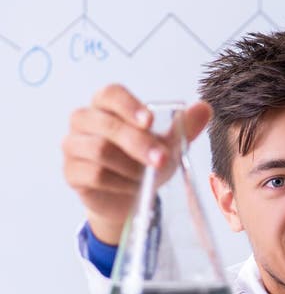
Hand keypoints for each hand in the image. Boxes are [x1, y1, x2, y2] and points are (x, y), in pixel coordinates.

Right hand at [62, 84, 211, 244]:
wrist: (130, 199)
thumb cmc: (145, 163)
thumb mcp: (169, 145)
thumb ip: (184, 127)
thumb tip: (204, 109)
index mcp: (106, 106)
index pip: (111, 94)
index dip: (128, 105)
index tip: (149, 121)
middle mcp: (84, 120)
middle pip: (107, 125)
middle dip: (138, 143)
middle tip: (162, 160)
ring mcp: (73, 145)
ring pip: (99, 151)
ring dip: (130, 167)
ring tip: (146, 178)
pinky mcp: (71, 172)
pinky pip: (93, 175)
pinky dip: (118, 183)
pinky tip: (131, 188)